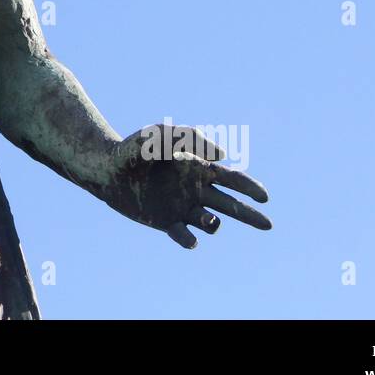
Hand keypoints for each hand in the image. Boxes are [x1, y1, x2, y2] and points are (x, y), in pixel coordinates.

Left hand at [106, 123, 271, 248]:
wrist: (106, 168)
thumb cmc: (135, 148)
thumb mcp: (162, 135)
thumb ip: (190, 138)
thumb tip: (221, 156)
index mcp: (198, 169)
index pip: (233, 180)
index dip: (251, 188)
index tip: (265, 197)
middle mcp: (195, 190)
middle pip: (231, 205)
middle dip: (250, 215)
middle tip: (268, 224)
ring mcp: (182, 207)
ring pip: (210, 222)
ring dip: (214, 223)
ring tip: (208, 218)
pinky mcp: (166, 222)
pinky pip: (185, 236)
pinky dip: (190, 239)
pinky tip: (189, 236)